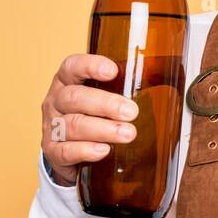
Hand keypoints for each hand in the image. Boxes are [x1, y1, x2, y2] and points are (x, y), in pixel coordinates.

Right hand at [41, 54, 137, 185]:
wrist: (70, 152)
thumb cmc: (92, 116)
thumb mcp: (104, 96)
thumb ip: (127, 85)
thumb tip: (165, 72)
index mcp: (67, 81)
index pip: (72, 67)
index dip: (90, 66)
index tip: (112, 71)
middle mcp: (56, 101)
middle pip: (74, 98)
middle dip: (105, 104)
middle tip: (131, 112)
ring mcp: (51, 127)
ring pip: (73, 125)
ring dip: (102, 129)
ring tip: (127, 134)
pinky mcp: (52, 151)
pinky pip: (66, 151)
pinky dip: (85, 151)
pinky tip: (103, 151)